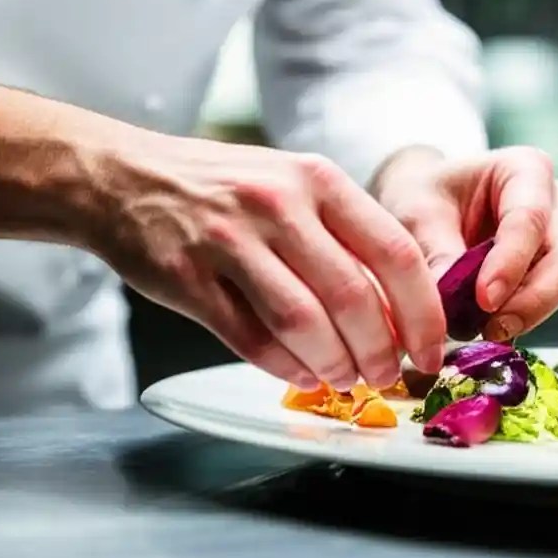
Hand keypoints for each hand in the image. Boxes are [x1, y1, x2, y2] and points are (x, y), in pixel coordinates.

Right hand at [86, 132, 446, 390]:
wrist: (124, 176)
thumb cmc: (224, 187)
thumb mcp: (292, 185)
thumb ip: (343, 237)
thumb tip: (399, 312)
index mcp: (317, 179)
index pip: (395, 251)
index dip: (424, 312)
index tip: (433, 348)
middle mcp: (277, 204)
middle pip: (353, 296)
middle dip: (381, 351)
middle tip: (387, 376)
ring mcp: (229, 240)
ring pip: (303, 323)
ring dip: (334, 365)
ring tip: (345, 380)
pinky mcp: (187, 277)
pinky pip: (250, 338)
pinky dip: (284, 368)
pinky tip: (303, 376)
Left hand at [371, 146, 557, 342]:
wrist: (428, 203)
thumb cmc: (425, 196)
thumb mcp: (418, 214)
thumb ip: (436, 252)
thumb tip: (451, 303)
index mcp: (525, 169)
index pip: (530, 218)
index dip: (511, 263)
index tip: (484, 299)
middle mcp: (556, 201)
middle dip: (536, 297)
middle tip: (493, 328)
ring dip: (533, 311)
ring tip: (487, 330)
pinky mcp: (555, 266)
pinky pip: (554, 295)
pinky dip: (526, 315)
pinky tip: (492, 327)